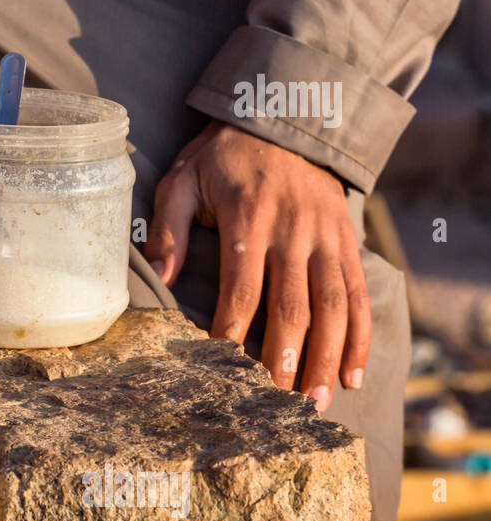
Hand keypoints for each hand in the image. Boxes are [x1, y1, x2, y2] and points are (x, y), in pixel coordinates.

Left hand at [145, 121, 369, 411]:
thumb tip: (161, 276)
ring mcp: (326, 237)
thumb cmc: (221, 157)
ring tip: (316, 402)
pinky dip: (360, 337)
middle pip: (294, 306)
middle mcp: (294, 231)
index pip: (242, 287)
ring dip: (328, 358)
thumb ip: (170, 226)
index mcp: (250, 218)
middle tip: (278, 404)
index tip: (223, 367)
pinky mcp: (347, 241)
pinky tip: (353, 373)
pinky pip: (357, 294)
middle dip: (287, 359)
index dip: (232, 331)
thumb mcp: (183, 179)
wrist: (283, 117)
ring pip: (333, 307)